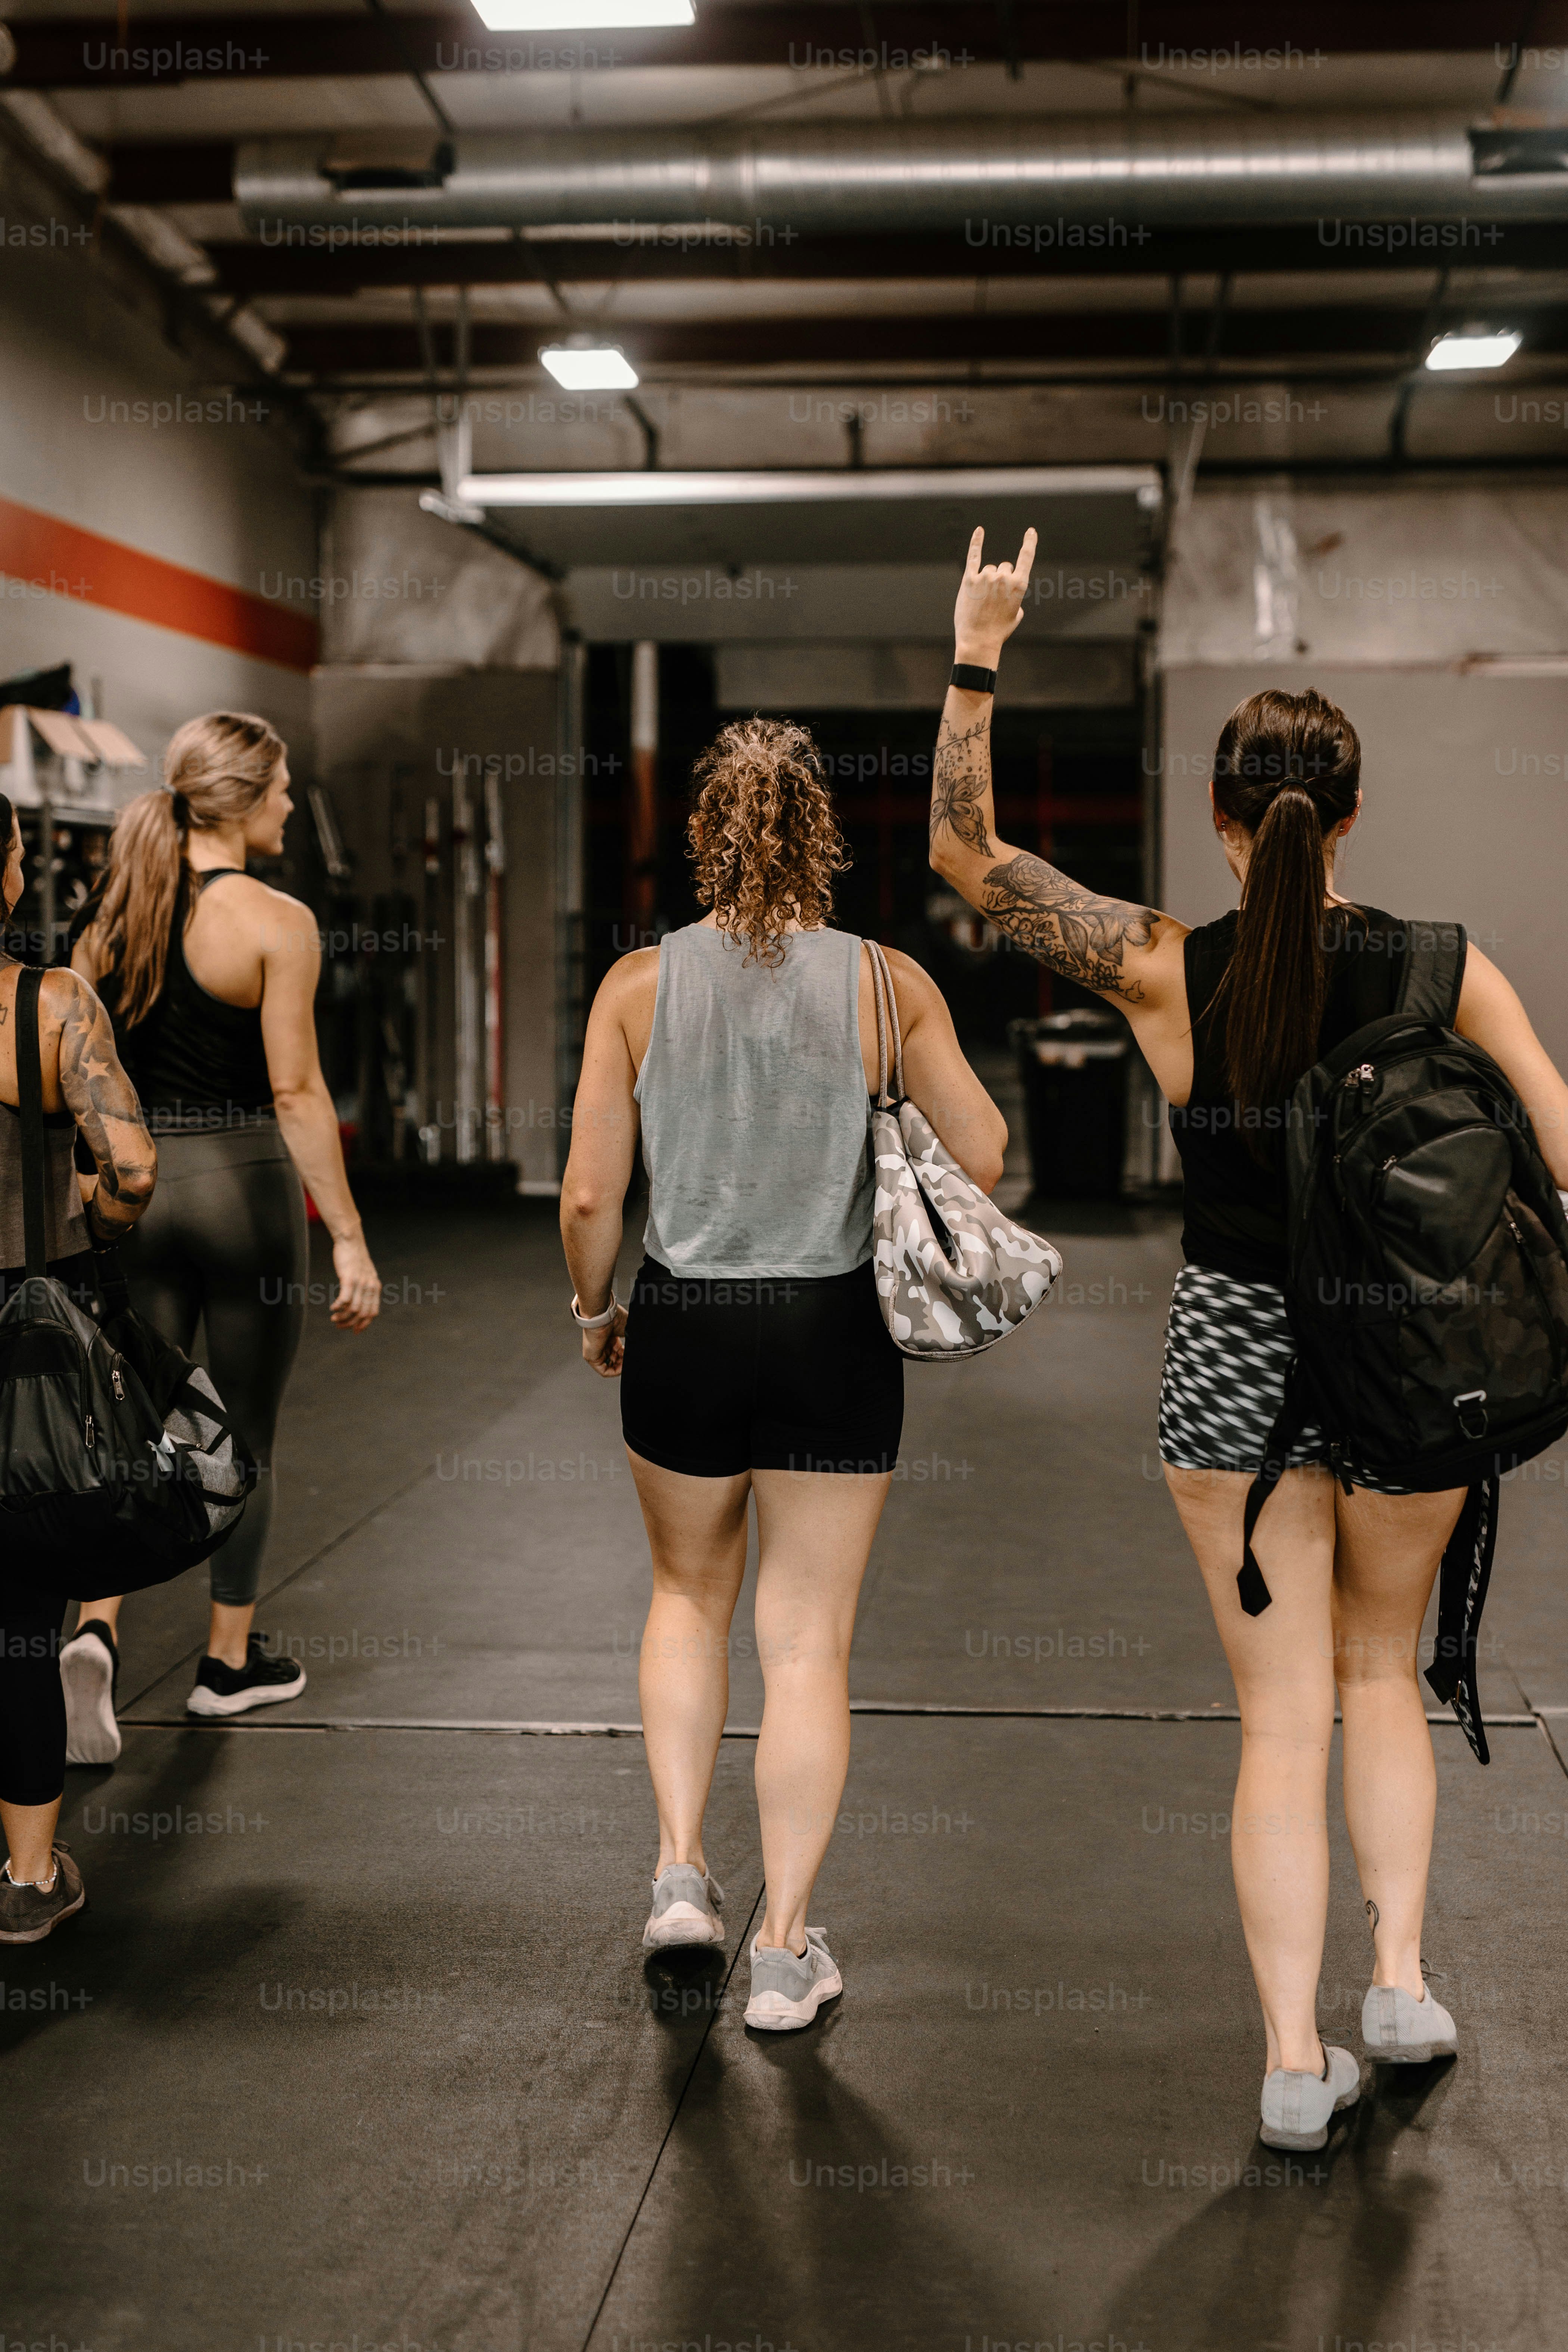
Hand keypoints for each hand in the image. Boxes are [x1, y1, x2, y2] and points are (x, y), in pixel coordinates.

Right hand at [330, 1231, 380, 1330]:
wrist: (351, 1240)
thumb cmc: (355, 1258)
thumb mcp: (366, 1274)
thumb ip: (366, 1288)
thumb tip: (360, 1302)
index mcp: (375, 1287)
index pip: (373, 1313)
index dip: (364, 1324)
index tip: (354, 1331)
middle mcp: (370, 1287)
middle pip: (362, 1314)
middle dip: (350, 1324)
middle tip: (338, 1325)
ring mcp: (360, 1283)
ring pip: (353, 1309)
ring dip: (342, 1317)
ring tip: (334, 1318)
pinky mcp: (349, 1278)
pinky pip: (345, 1299)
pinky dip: (338, 1306)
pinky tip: (332, 1307)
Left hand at [582, 1305, 627, 1378]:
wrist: (602, 1316)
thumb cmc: (612, 1318)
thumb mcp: (627, 1330)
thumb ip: (632, 1340)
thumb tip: (641, 1346)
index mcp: (610, 1337)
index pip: (619, 1352)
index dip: (627, 1355)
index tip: (632, 1353)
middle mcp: (603, 1345)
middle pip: (616, 1360)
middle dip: (624, 1361)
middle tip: (630, 1358)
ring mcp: (596, 1351)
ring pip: (611, 1366)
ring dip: (621, 1367)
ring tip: (627, 1362)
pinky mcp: (591, 1358)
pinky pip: (604, 1371)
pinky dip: (615, 1371)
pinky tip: (622, 1367)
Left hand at [953, 525, 1036, 664]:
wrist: (978, 641)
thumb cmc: (998, 631)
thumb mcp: (1015, 615)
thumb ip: (1015, 598)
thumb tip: (1007, 591)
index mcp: (1019, 585)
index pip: (1026, 557)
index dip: (1029, 543)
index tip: (1030, 532)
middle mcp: (1004, 577)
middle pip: (1005, 567)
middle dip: (1001, 580)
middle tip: (993, 600)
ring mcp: (985, 577)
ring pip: (989, 569)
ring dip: (987, 581)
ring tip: (982, 601)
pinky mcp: (969, 579)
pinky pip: (974, 555)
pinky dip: (977, 542)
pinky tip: (979, 531)